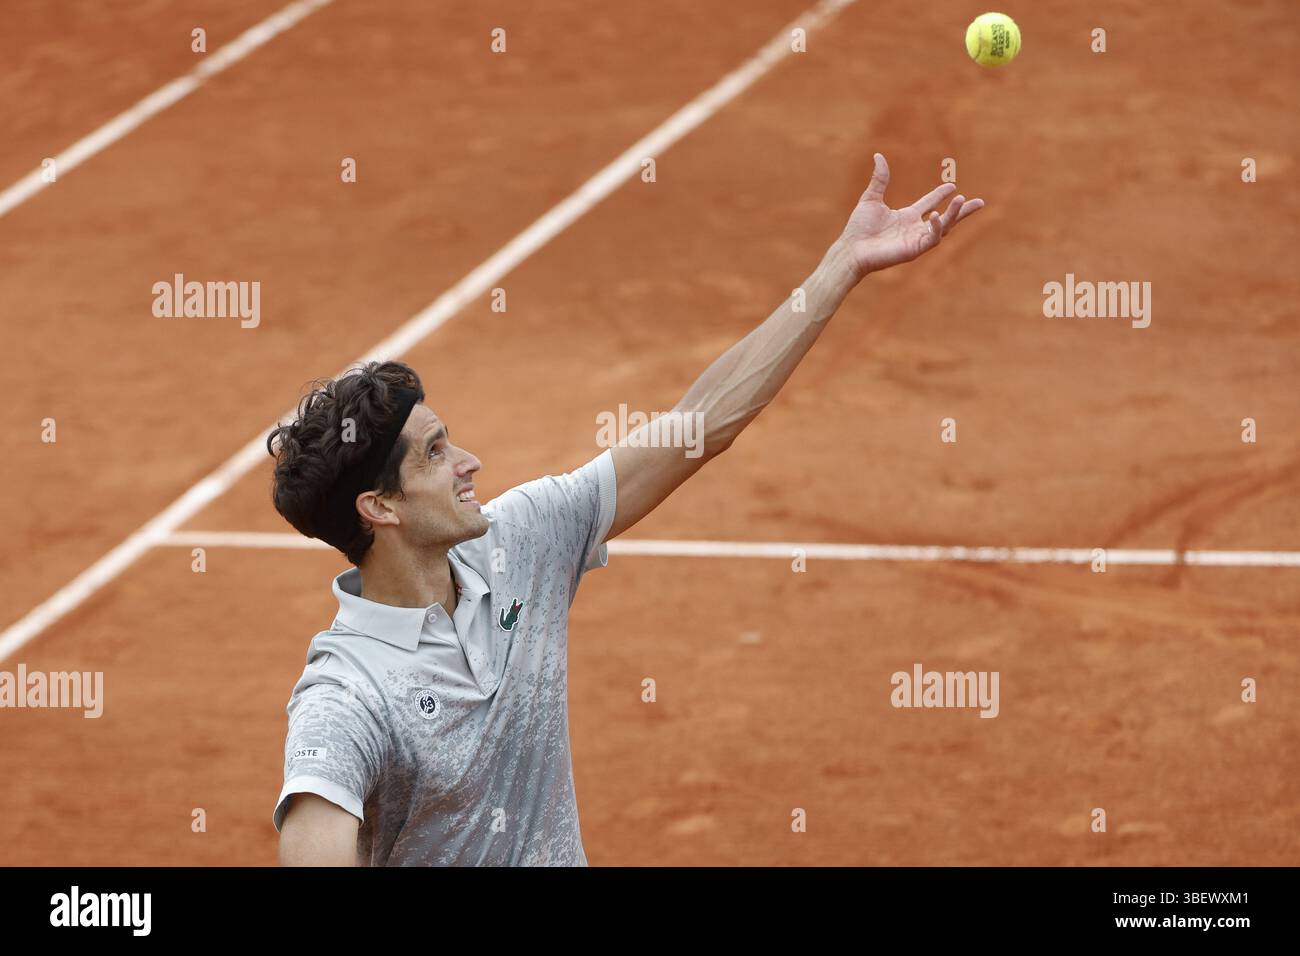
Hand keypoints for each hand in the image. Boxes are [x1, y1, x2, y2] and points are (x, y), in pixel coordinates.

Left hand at [837, 153, 983, 279]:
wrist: (851, 249)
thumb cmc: (859, 228)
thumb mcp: (871, 198)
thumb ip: (880, 179)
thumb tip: (878, 156)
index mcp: (907, 217)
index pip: (930, 203)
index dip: (940, 195)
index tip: (952, 186)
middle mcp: (915, 228)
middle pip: (945, 218)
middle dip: (962, 210)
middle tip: (980, 202)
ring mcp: (916, 240)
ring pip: (943, 228)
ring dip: (954, 216)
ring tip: (962, 201)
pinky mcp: (914, 250)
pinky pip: (931, 239)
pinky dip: (936, 227)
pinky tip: (936, 216)